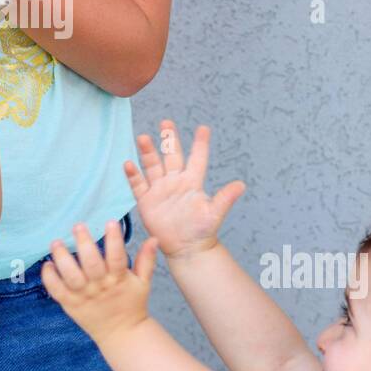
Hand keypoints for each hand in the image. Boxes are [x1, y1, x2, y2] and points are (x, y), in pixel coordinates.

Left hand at [41, 218, 158, 345]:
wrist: (122, 334)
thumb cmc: (132, 304)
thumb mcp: (143, 283)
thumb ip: (146, 260)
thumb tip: (154, 238)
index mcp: (118, 279)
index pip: (117, 257)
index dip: (114, 239)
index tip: (110, 222)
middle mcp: (100, 287)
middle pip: (91, 264)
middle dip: (84, 243)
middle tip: (78, 226)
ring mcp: (84, 296)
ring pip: (71, 276)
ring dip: (62, 259)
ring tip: (56, 243)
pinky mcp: (71, 305)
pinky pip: (57, 291)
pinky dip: (50, 278)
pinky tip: (47, 264)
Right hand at [124, 121, 245, 259]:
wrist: (186, 248)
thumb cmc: (202, 230)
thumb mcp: (214, 213)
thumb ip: (225, 198)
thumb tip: (241, 185)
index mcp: (193, 181)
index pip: (197, 158)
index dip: (200, 144)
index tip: (204, 128)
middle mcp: (175, 181)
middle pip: (171, 156)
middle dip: (168, 139)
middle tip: (166, 123)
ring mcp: (160, 189)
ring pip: (152, 166)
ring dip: (147, 152)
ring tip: (143, 137)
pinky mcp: (146, 201)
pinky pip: (138, 185)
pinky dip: (133, 175)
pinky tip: (128, 164)